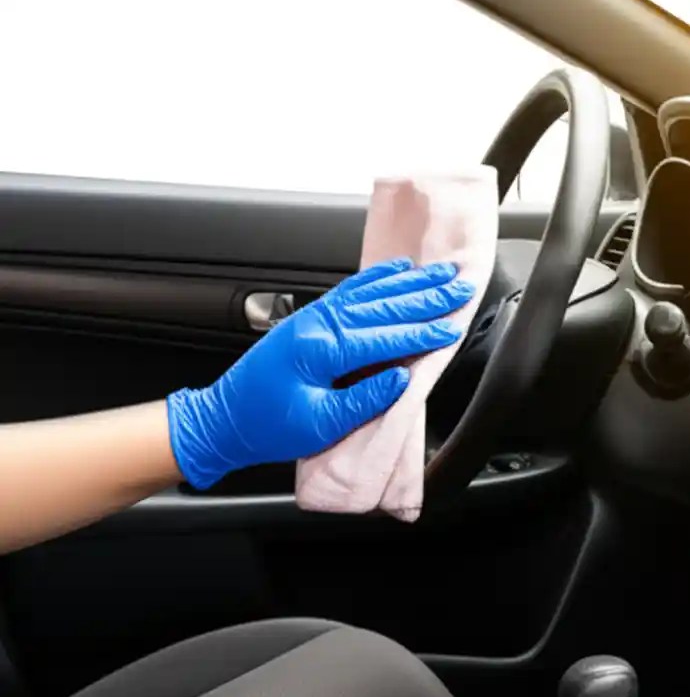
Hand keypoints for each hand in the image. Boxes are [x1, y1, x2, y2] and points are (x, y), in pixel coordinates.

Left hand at [166, 258, 474, 488]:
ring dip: (409, 281)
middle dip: (426, 296)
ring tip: (441, 273)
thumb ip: (364, 401)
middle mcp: (318, 324)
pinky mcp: (310, 318)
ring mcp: (313, 317)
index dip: (422, 333)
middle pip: (383, 305)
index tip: (452, 327)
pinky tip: (398, 269)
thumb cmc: (267, 427)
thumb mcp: (319, 426)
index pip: (384, 337)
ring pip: (371, 292)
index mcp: (321, 351)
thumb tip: (400, 380)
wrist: (222, 420)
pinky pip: (351, 290)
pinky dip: (378, 277)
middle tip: (460, 287)